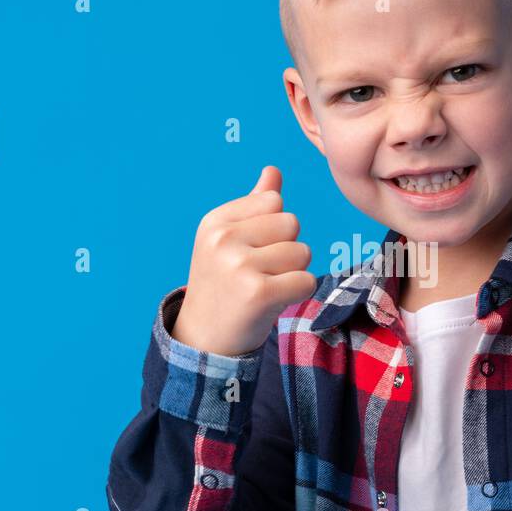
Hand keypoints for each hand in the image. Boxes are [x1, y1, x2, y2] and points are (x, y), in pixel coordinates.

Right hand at [172, 165, 317, 355]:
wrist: (205, 340)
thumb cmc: (224, 285)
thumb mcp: (230, 240)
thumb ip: (254, 204)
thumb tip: (273, 170)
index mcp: (216, 221)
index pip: (274, 201)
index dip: (274, 228)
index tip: (251, 253)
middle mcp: (223, 239)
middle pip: (292, 223)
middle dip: (287, 249)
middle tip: (260, 274)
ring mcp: (239, 265)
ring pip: (302, 252)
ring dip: (293, 273)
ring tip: (265, 288)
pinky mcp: (258, 293)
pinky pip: (306, 281)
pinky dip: (299, 294)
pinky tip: (274, 303)